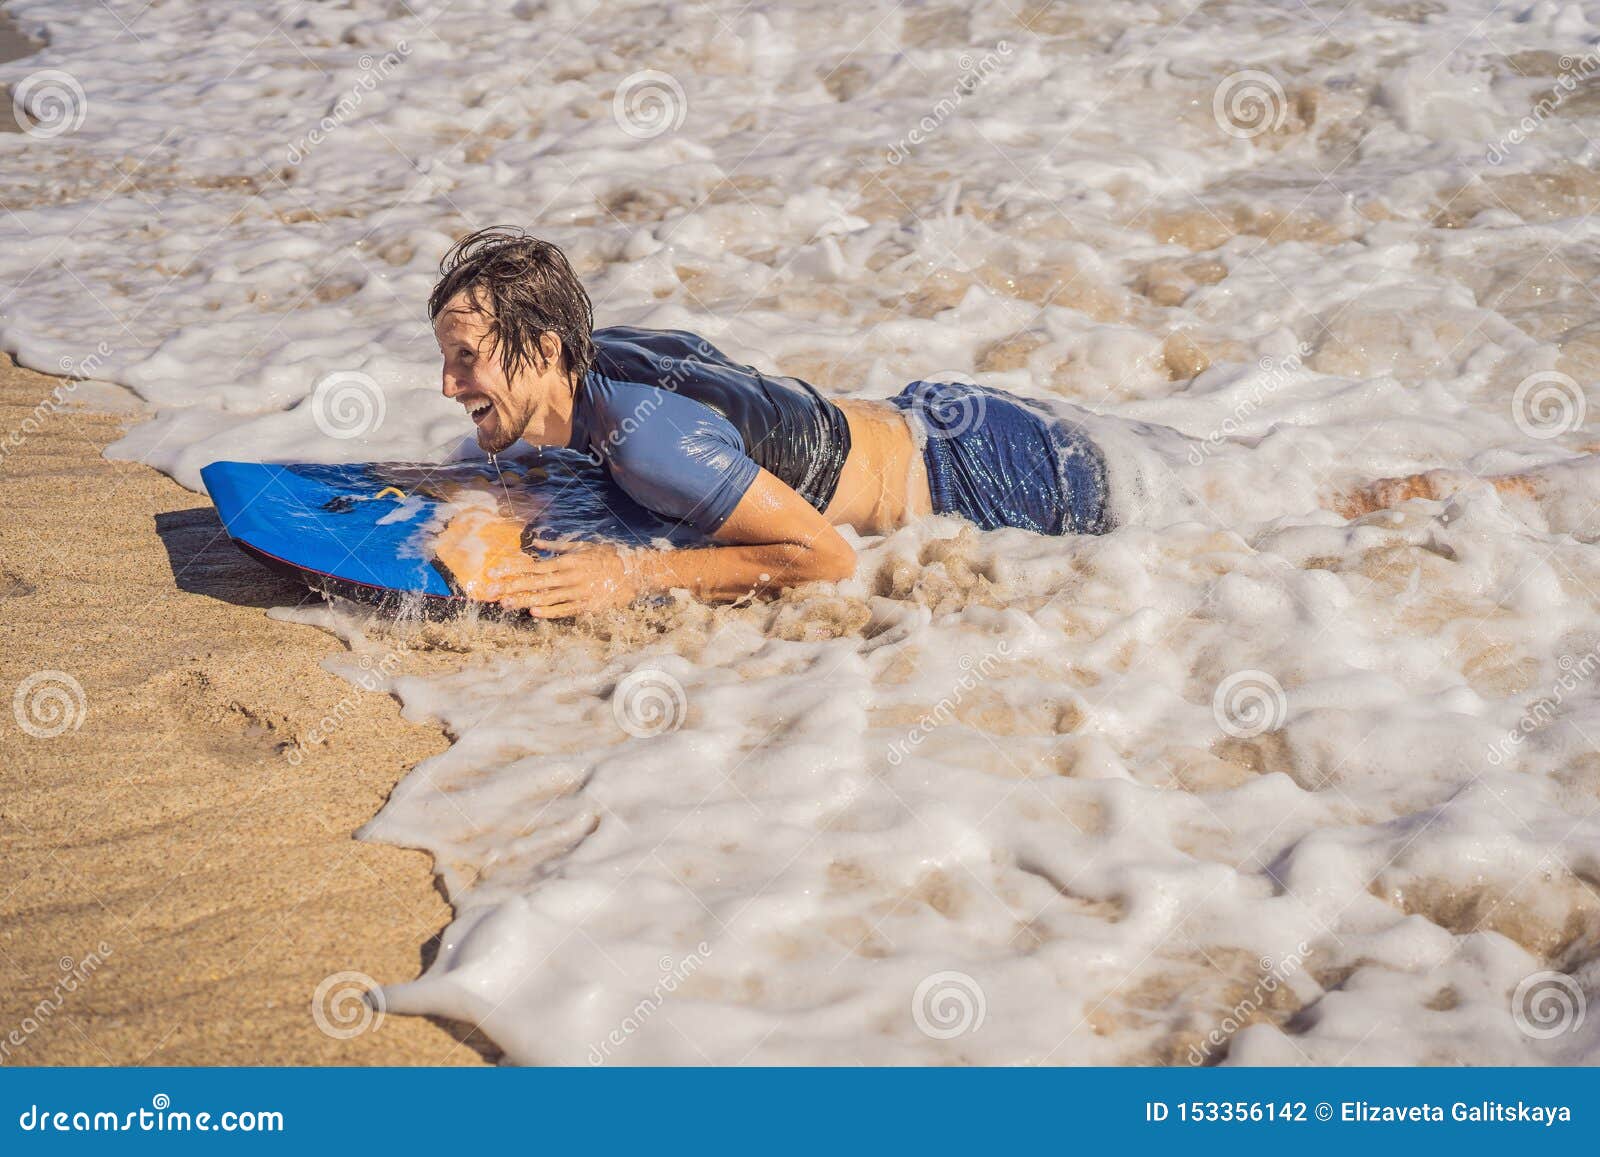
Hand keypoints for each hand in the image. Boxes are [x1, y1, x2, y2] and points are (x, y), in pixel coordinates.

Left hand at [478, 539, 645, 617]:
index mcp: (567, 561)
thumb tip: (536, 544)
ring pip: (547, 598)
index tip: (495, 572)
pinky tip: (534, 613)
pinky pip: (565, 610)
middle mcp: (570, 577)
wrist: (633, 572)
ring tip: (506, 604)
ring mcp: (578, 593)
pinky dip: (550, 612)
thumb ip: (557, 547)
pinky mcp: (587, 606)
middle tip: (493, 591)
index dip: (513, 569)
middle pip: (536, 583)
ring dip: (525, 601)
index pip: (534, 566)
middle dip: (513, 587)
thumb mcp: (582, 547)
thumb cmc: (606, 557)